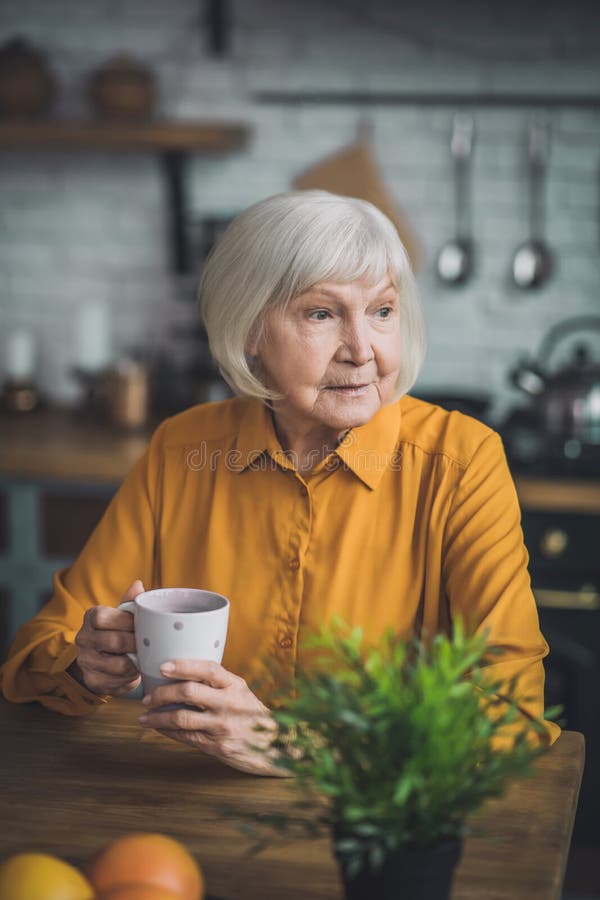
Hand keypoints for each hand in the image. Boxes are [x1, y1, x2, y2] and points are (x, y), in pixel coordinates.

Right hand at [70, 580, 144, 696]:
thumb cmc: (117, 631)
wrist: (100, 659)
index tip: (143, 626)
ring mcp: (86, 661)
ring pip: (118, 665)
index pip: (105, 618)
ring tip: (145, 659)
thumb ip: (130, 602)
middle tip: (150, 645)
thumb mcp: (122, 615)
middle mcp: (83, 639)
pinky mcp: (92, 681)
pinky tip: (135, 672)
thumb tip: (138, 585)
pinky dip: (130, 679)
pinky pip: (117, 682)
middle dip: (137, 644)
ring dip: (136, 663)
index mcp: (91, 617)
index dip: (127, 623)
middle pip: (115, 642)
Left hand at [138, 660, 282, 775]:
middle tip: (148, 696)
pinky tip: (159, 728)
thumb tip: (181, 674)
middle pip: (189, 692)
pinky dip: (168, 732)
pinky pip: (186, 737)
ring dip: (158, 717)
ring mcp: (223, 726)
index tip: (163, 666)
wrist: (275, 746)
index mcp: (235, 685)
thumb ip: (217, 684)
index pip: (208, 668)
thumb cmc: (251, 715)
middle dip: (162, 693)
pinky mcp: (217, 746)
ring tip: (146, 716)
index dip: (183, 666)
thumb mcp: (240, 692)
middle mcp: (229, 703)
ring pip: (182, 718)